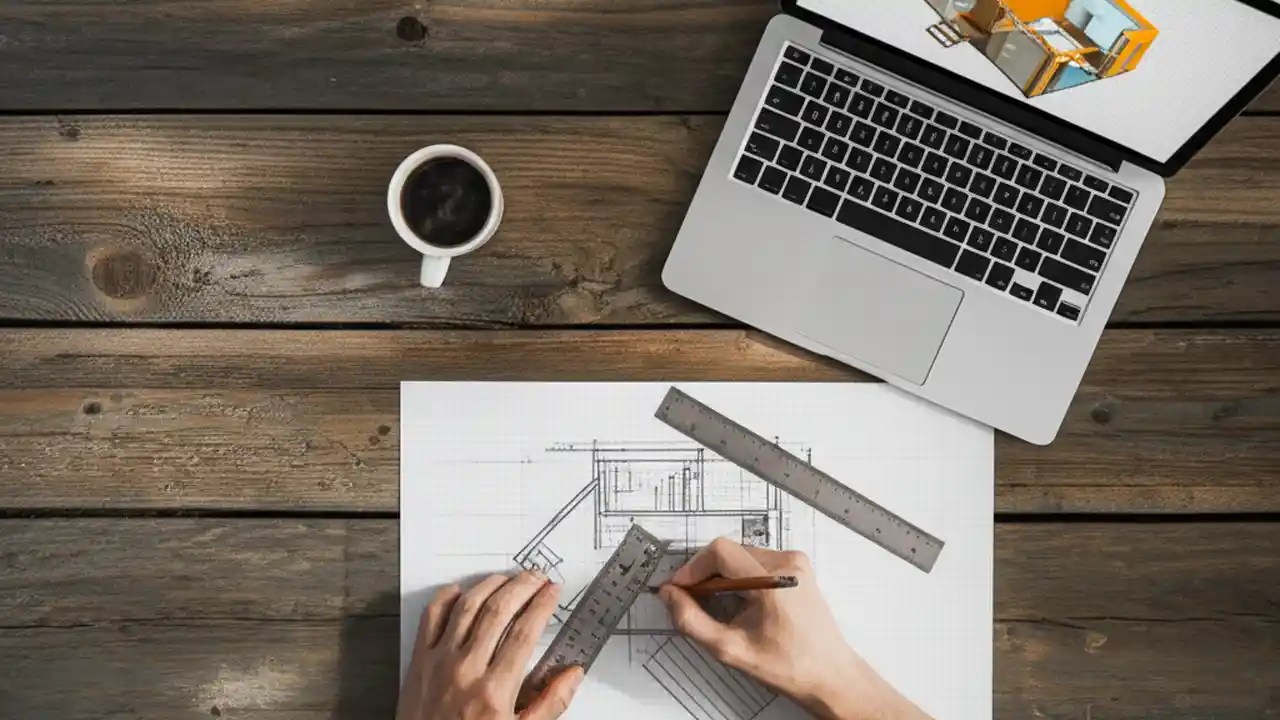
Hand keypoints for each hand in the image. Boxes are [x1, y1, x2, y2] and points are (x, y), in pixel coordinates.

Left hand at [398, 570, 584, 719]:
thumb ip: (549, 704)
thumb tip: (572, 675)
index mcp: (495, 691)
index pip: (525, 632)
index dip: (542, 605)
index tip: (552, 592)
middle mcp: (466, 670)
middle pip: (498, 611)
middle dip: (522, 586)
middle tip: (536, 578)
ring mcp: (439, 662)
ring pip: (467, 606)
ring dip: (490, 585)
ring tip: (507, 578)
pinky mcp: (419, 661)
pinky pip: (432, 617)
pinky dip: (446, 598)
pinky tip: (460, 591)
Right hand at [659, 539, 929, 719]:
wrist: (830, 675)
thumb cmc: (789, 666)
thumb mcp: (731, 649)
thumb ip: (692, 621)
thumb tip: (670, 596)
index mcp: (773, 580)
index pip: (720, 551)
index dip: (693, 567)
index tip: (679, 588)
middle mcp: (787, 563)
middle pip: (729, 551)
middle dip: (705, 573)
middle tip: (691, 599)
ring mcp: (795, 563)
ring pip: (741, 555)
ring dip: (721, 575)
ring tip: (715, 604)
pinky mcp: (797, 569)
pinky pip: (756, 561)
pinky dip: (739, 576)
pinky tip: (736, 601)